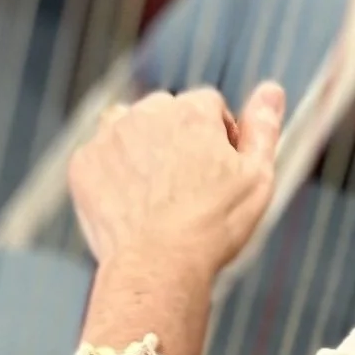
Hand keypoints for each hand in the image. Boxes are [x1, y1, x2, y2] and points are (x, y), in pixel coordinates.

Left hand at [69, 84, 284, 277]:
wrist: (157, 265)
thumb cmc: (213, 225)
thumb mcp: (257, 176)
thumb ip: (263, 127)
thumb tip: (272, 89)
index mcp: (192, 110)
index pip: (209, 106)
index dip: (219, 138)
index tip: (219, 172)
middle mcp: (147, 112)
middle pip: (167, 113)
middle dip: (178, 138)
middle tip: (187, 187)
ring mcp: (110, 136)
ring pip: (129, 129)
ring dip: (141, 149)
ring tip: (157, 194)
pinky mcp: (83, 162)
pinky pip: (100, 158)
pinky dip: (112, 176)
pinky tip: (129, 204)